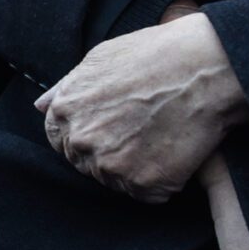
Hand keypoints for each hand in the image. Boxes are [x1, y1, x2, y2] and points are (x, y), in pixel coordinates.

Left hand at [36, 5, 245, 202]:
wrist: (207, 68)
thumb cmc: (157, 55)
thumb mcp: (100, 59)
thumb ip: (67, 86)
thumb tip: (41, 106)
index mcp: (66, 110)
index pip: (59, 140)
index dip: (83, 135)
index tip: (108, 131)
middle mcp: (82, 141)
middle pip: (85, 163)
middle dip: (108, 152)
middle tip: (142, 133)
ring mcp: (110, 165)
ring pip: (114, 181)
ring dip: (134, 169)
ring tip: (161, 138)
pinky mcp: (143, 184)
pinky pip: (147, 194)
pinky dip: (162, 181)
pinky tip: (176, 152)